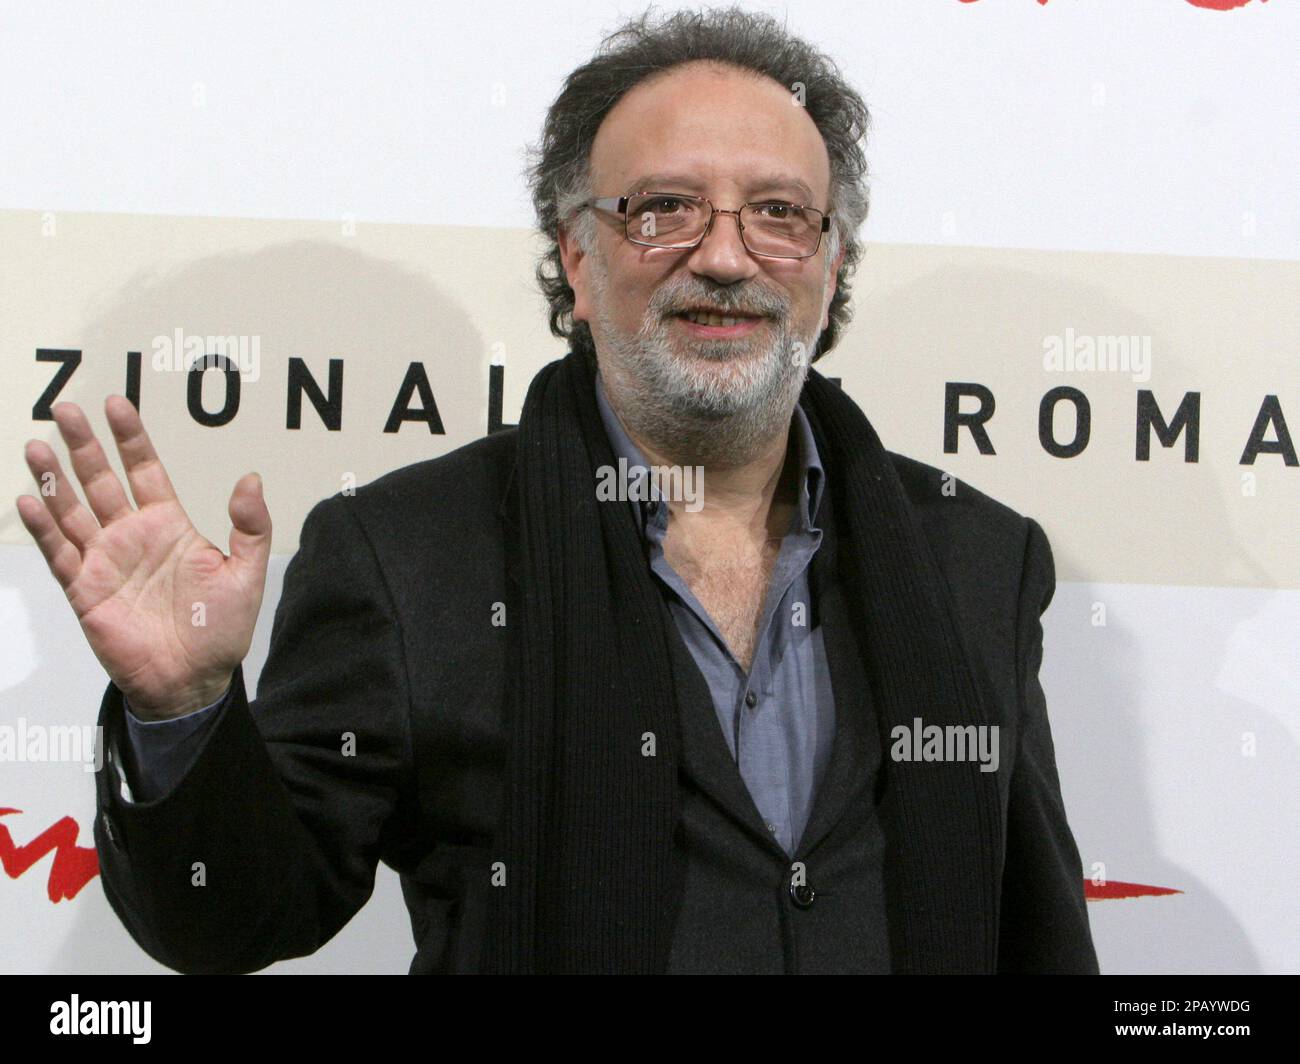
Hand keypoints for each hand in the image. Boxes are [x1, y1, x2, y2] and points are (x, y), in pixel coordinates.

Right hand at [16, 396, 271, 719]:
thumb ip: (251, 526)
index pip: (145, 471)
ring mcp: (105, 562)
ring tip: (37, 446)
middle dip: (83, 446)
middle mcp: (132, 537)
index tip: (117, 405)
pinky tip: (30, 499)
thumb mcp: (246, 573)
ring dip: (55, 480)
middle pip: (101, 481)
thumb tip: (252, 479)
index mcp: (169, 526)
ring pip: (73, 511)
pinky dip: (44, 528)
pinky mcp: (86, 591)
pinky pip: (60, 554)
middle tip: (66, 410)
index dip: (131, 438)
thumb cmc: (219, 630)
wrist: (192, 681)